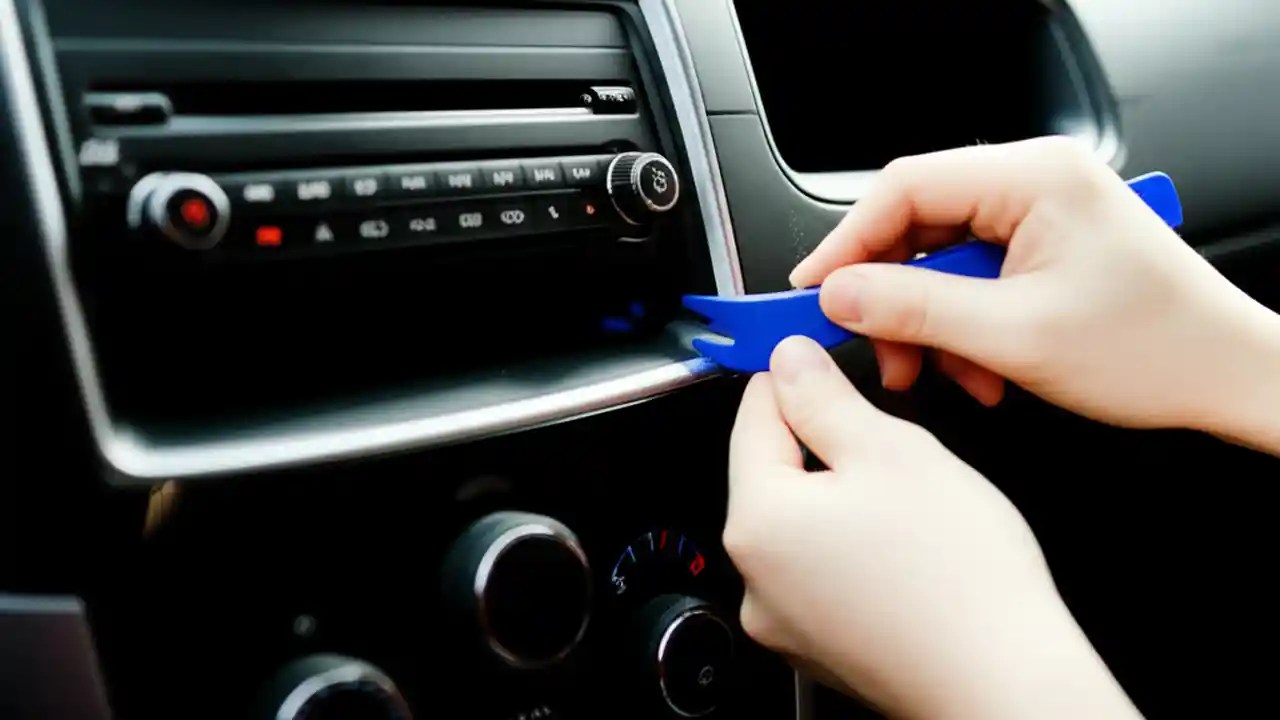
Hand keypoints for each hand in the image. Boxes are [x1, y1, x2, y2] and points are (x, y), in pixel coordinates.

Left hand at [725, 336, 1141, 719]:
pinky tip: (903, 550)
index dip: (791, 374)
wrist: (1007, 684)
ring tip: (906, 502)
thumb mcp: (891, 451)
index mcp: (758, 522)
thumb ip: (824, 398)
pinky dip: (851, 547)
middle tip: (885, 434)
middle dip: (822, 440)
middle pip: (773, 472)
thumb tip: (788, 363)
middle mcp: (755, 578)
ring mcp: (783, 619)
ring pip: (801, 522)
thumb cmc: (962, 580)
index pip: (753, 415)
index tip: (812, 351)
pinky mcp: (818, 645)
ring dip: (839, 494)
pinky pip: (820, 571)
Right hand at [789, 136, 1279, 437]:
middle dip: (892, 297)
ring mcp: (1039, 215)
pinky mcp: (1041, 248)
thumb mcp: (1015, 334)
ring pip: (938, 261)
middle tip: (878, 349)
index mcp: (1034, 177)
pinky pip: (970, 281)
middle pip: (917, 226)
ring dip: (928, 324)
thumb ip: (915, 309)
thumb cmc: (1156, 347)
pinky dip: (960, 329)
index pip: (905, 188)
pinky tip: (979, 369)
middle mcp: (1035, 183)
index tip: (813, 291)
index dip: (846, 242)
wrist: (1226, 377)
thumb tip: (839, 294)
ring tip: (944, 374)